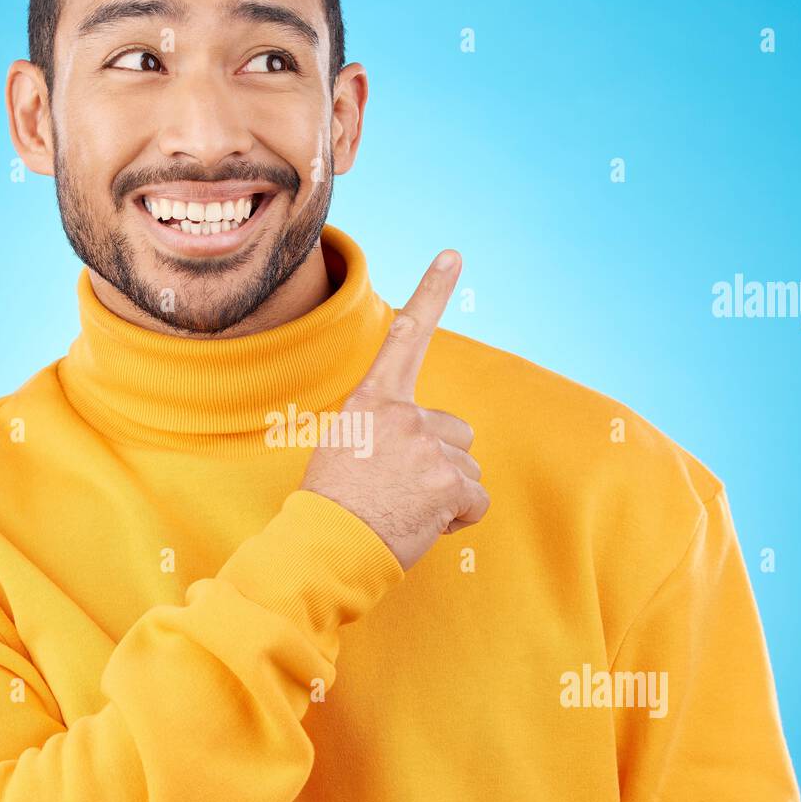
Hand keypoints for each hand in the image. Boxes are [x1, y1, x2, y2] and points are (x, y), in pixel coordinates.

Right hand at [301, 249, 489, 570]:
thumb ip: (384, 431)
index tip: (454, 254)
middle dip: (442, 464)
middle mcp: (403, 413)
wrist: (324, 547)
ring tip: (404, 509)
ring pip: (469, 468)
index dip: (432, 292)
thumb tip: (421, 444)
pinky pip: (477, 500)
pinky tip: (420, 524)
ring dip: (447, 494)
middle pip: (457, 432)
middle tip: (399, 491)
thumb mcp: (345, 447)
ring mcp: (426, 445)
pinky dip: (458, 519)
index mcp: (373, 400)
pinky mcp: (447, 480)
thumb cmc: (332, 507)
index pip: (406, 338)